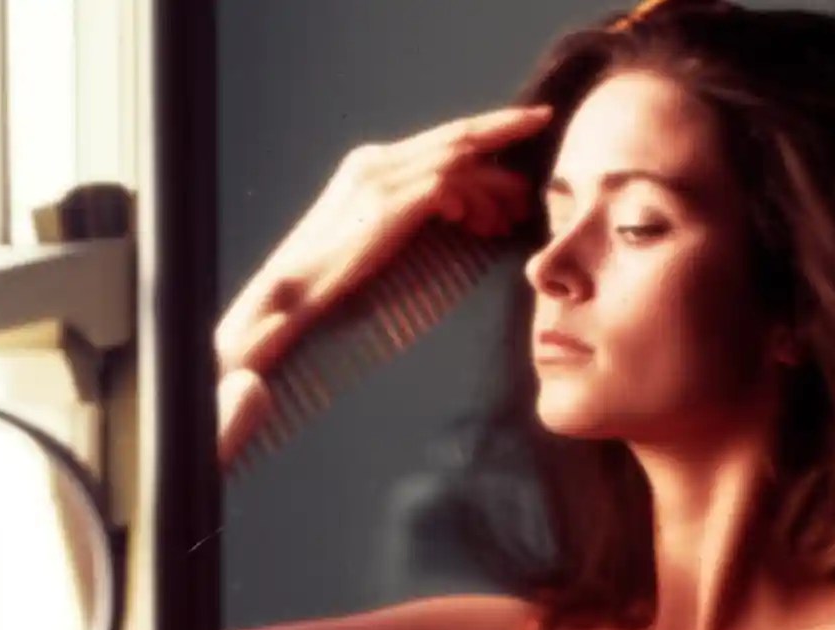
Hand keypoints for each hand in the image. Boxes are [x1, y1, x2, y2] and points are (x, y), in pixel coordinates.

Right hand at [216, 104, 551, 468]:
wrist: (290, 293)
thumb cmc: (330, 275)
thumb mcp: (373, 231)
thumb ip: (408, 211)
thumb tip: (455, 208)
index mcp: (369, 164)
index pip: (439, 138)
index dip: (485, 131)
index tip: (521, 133)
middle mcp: (376, 161)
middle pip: (457, 135)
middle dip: (505, 131)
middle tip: (543, 135)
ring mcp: (382, 179)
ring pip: (459, 160)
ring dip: (495, 184)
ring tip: (516, 211)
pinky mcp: (390, 205)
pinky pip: (449, 186)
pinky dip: (473, 201)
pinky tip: (484, 225)